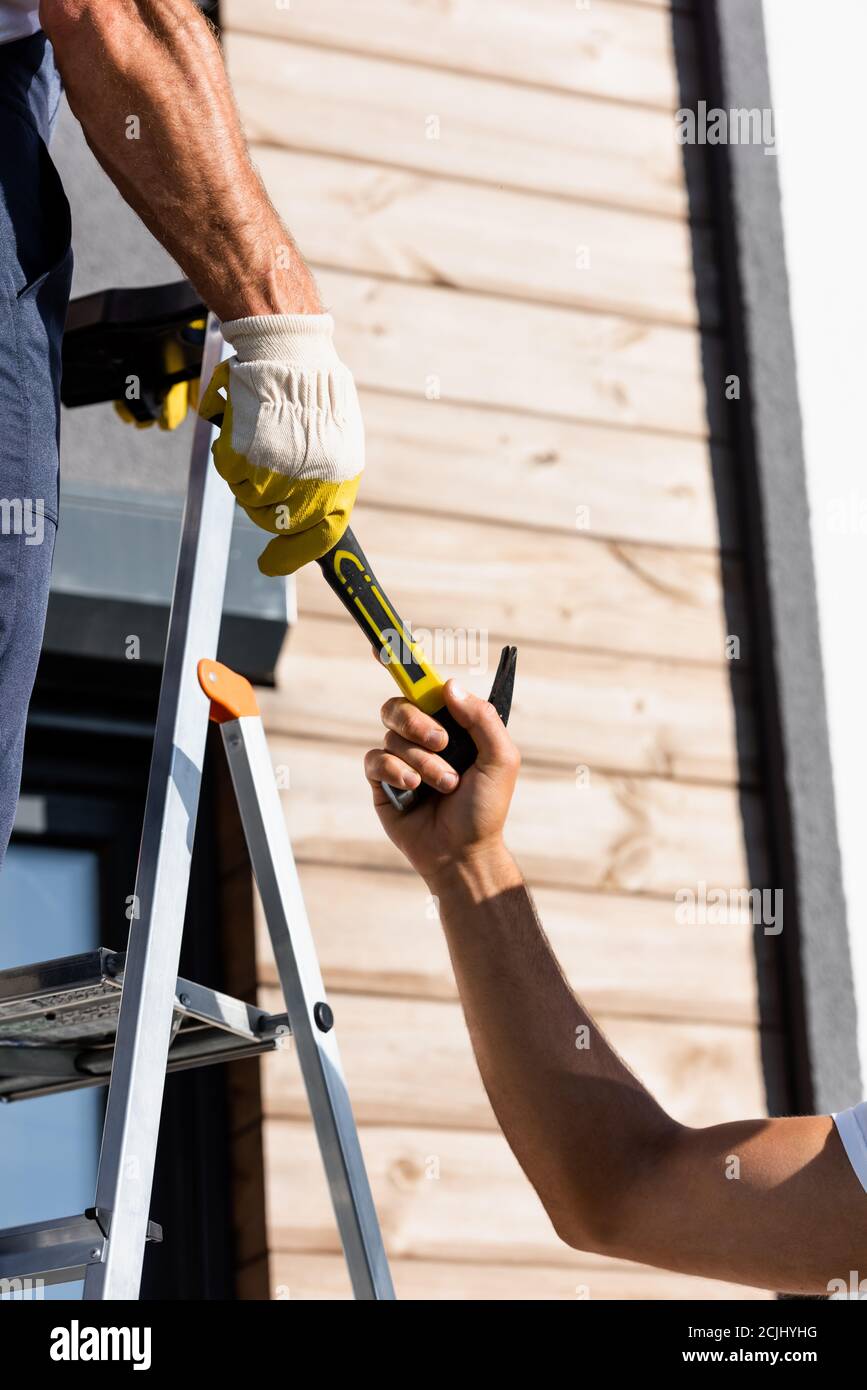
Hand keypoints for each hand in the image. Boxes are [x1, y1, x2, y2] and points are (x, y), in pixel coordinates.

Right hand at [198, 313, 362, 575]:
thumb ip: (325, 480)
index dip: (293, 554)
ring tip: (255, 441)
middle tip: (260, 476)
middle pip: (276, 520)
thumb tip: (304, 521)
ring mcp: (279, 471)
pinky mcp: (248, 457)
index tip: (271, 564)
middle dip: (264, 507)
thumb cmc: (312, 390)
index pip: (321, 534)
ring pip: (249, 499)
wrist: (289, 351)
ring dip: (245, 478)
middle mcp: (313, 481)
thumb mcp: (336, 439)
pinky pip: (229, 474)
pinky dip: (228, 457)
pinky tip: (241, 431)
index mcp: (342, 478)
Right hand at [364, 680, 519, 886]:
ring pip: (392, 735)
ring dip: (422, 760)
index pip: (427, 687)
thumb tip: (449, 686)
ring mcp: (401, 757)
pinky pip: (375, 759)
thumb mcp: (501, 759)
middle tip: (443, 743)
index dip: (405, 662)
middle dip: (419, 722)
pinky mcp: (382, 781)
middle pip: (401, 704)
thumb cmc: (486, 808)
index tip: (386, 643)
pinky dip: (396, 770)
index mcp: (452, 724)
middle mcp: (424, 736)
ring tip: (444, 784)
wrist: (463, 852)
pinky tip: (413, 788)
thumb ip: (481, 718)